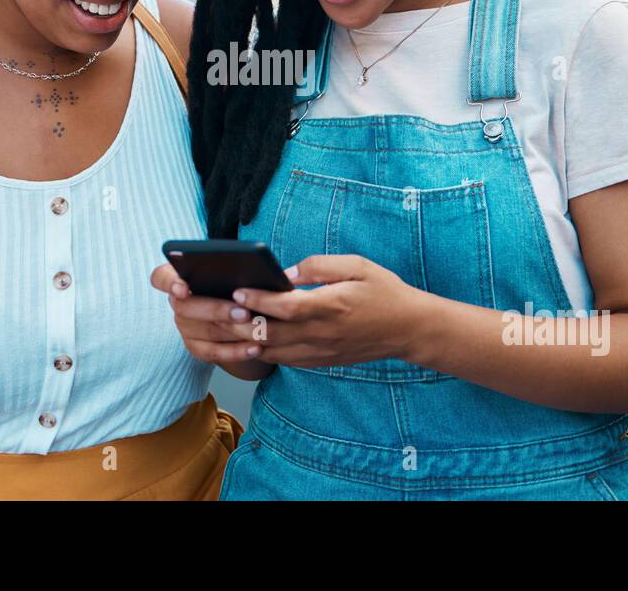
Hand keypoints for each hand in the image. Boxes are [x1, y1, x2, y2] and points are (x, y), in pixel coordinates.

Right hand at [150, 263, 268, 365]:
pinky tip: (256, 348)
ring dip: (232, 331)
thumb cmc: (235, 280)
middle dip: (216, 310)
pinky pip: (213, 353)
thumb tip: (248, 270)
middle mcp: (177, 302)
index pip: (161, 278)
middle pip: (185, 307)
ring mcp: (184, 326)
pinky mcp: (196, 347)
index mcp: (178, 276)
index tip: (183, 289)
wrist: (240, 307)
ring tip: (258, 329)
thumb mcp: (232, 269)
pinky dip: (236, 351)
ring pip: (203, 330)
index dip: (170, 284)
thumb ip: (232, 268)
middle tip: (244, 312)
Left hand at [231, 255, 424, 367]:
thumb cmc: (384, 291)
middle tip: (218, 310)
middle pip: (271, 333)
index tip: (237, 291)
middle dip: (241, 323)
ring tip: (225, 326)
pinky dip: (265, 351)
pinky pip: (285, 360)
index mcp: (330, 306)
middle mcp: (322, 333)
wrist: (409, 329)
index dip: (258, 300)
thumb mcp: (357, 265)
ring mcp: (321, 352)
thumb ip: (318, 266)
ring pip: (274, 352)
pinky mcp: (322, 361)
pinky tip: (250, 340)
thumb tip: (284, 274)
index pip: (285, 307)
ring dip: (246, 341)